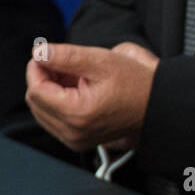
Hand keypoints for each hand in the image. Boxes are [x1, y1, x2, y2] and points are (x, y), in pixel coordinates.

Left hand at [24, 42, 157, 152]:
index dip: (38, 68)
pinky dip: (60, 103)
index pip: (35, 89)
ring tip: (77, 79)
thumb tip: (38, 53)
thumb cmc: (137, 84)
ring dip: (52, 92)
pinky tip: (79, 92)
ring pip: (43, 111)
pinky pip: (54, 121)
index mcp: (77, 113)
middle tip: (66, 66)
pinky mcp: (79, 141)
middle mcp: (73, 133)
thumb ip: (65, 56)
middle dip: (45, 80)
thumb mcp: (102, 61)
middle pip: (36, 102)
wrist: (159, 105)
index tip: (50, 55)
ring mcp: (75, 140)